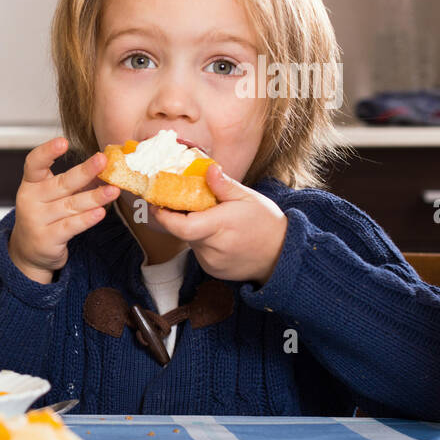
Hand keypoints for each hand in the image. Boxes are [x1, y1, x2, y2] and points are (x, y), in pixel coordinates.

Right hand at [8, 136, 120, 283]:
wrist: (29, 251)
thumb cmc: (45, 216)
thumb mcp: (52, 195)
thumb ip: (74, 182)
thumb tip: (104, 167)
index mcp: (30, 184)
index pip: (34, 163)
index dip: (47, 152)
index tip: (63, 142)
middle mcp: (30, 200)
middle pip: (60, 184)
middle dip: (84, 172)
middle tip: (103, 160)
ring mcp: (36, 221)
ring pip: (70, 205)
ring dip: (94, 197)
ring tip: (112, 190)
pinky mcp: (46, 239)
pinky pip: (70, 226)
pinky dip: (86, 219)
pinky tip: (100, 212)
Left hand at [149, 164, 288, 285]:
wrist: (282, 255)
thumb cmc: (266, 223)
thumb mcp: (248, 197)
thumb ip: (224, 185)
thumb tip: (208, 169)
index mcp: (222, 226)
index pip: (183, 227)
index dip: (165, 216)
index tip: (157, 203)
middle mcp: (214, 247)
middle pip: (183, 231)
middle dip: (180, 217)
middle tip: (185, 203)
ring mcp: (212, 262)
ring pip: (190, 241)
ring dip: (193, 228)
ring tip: (211, 218)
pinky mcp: (212, 270)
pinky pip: (198, 251)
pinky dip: (201, 241)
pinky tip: (218, 235)